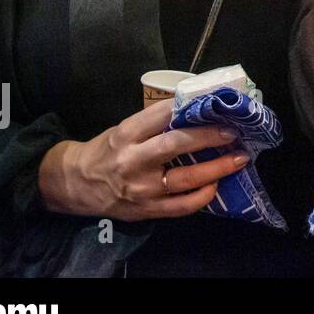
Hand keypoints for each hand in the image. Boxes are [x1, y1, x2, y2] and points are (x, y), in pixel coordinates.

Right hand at [37, 100, 248, 220]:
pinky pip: (181, 206)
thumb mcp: (124, 129)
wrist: (75, 185)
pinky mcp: (146, 210)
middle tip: (233, 132)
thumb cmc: (106, 151)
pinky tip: (216, 185)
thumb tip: (195, 108)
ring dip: (218, 168)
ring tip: (239, 158)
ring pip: (186, 178)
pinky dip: (203, 196)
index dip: (190, 108)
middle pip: (177, 145)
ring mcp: (141, 189)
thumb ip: (154, 122)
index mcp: (126, 134)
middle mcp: (133, 161)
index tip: (215, 104)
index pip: (162, 115)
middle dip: (209, 137)